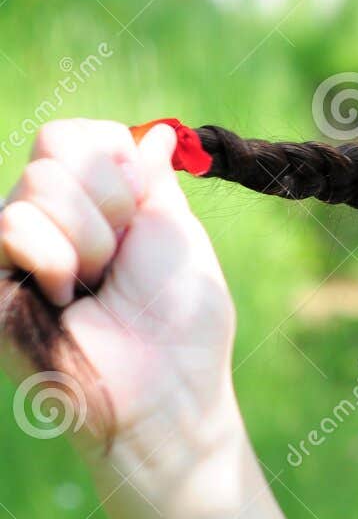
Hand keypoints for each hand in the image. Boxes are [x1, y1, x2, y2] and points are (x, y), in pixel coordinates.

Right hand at [0, 119, 240, 484]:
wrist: (165, 386)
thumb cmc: (181, 320)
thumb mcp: (176, 235)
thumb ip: (153, 180)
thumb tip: (158, 132)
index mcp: (95, 206)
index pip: (76, 135)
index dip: (115, 162)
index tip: (141, 212)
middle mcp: (46, 220)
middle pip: (56, 147)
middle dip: (109, 204)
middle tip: (118, 263)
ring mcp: (12, 250)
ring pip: (37, 184)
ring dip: (89, 240)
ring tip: (92, 288)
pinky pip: (11, 225)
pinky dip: (56, 259)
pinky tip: (65, 298)